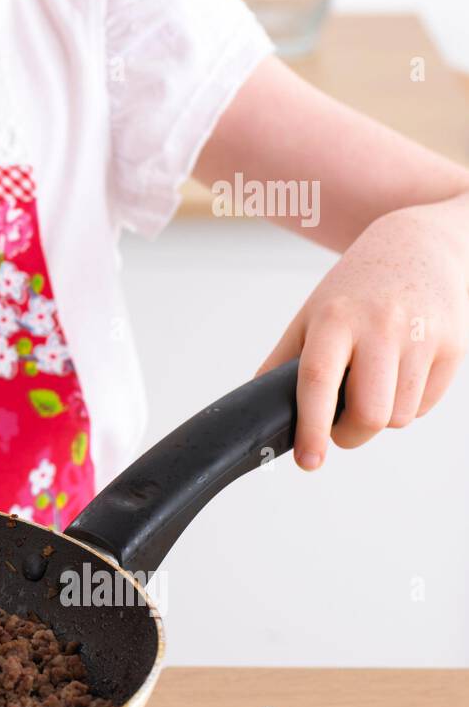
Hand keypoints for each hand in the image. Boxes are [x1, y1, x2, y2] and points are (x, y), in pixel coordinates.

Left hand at [257, 205, 468, 469]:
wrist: (420, 245)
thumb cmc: (356, 288)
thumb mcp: (311, 315)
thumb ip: (283, 363)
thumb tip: (258, 411)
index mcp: (335, 319)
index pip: (319, 381)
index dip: (312, 428)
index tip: (308, 461)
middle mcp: (380, 326)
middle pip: (369, 414)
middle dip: (350, 434)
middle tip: (339, 426)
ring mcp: (422, 336)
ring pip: (399, 417)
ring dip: (380, 418)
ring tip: (371, 386)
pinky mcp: (455, 345)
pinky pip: (426, 405)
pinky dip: (408, 404)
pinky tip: (400, 374)